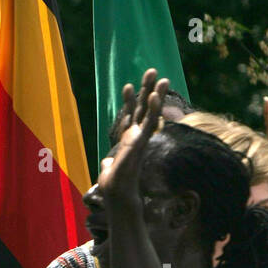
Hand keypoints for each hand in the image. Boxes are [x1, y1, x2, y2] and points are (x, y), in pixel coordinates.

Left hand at [97, 69, 167, 211]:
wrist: (118, 198)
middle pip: (144, 109)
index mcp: (129, 141)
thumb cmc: (115, 188)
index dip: (129, 102)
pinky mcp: (142, 144)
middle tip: (153, 70)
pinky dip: (153, 109)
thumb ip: (110, 162)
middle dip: (148, 90)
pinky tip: (154, 96)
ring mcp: (140, 140)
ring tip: (160, 76)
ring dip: (155, 94)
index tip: (127, 86)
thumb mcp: (109, 170)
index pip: (130, 116)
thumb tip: (106, 161)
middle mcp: (137, 138)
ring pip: (151, 113)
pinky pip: (151, 124)